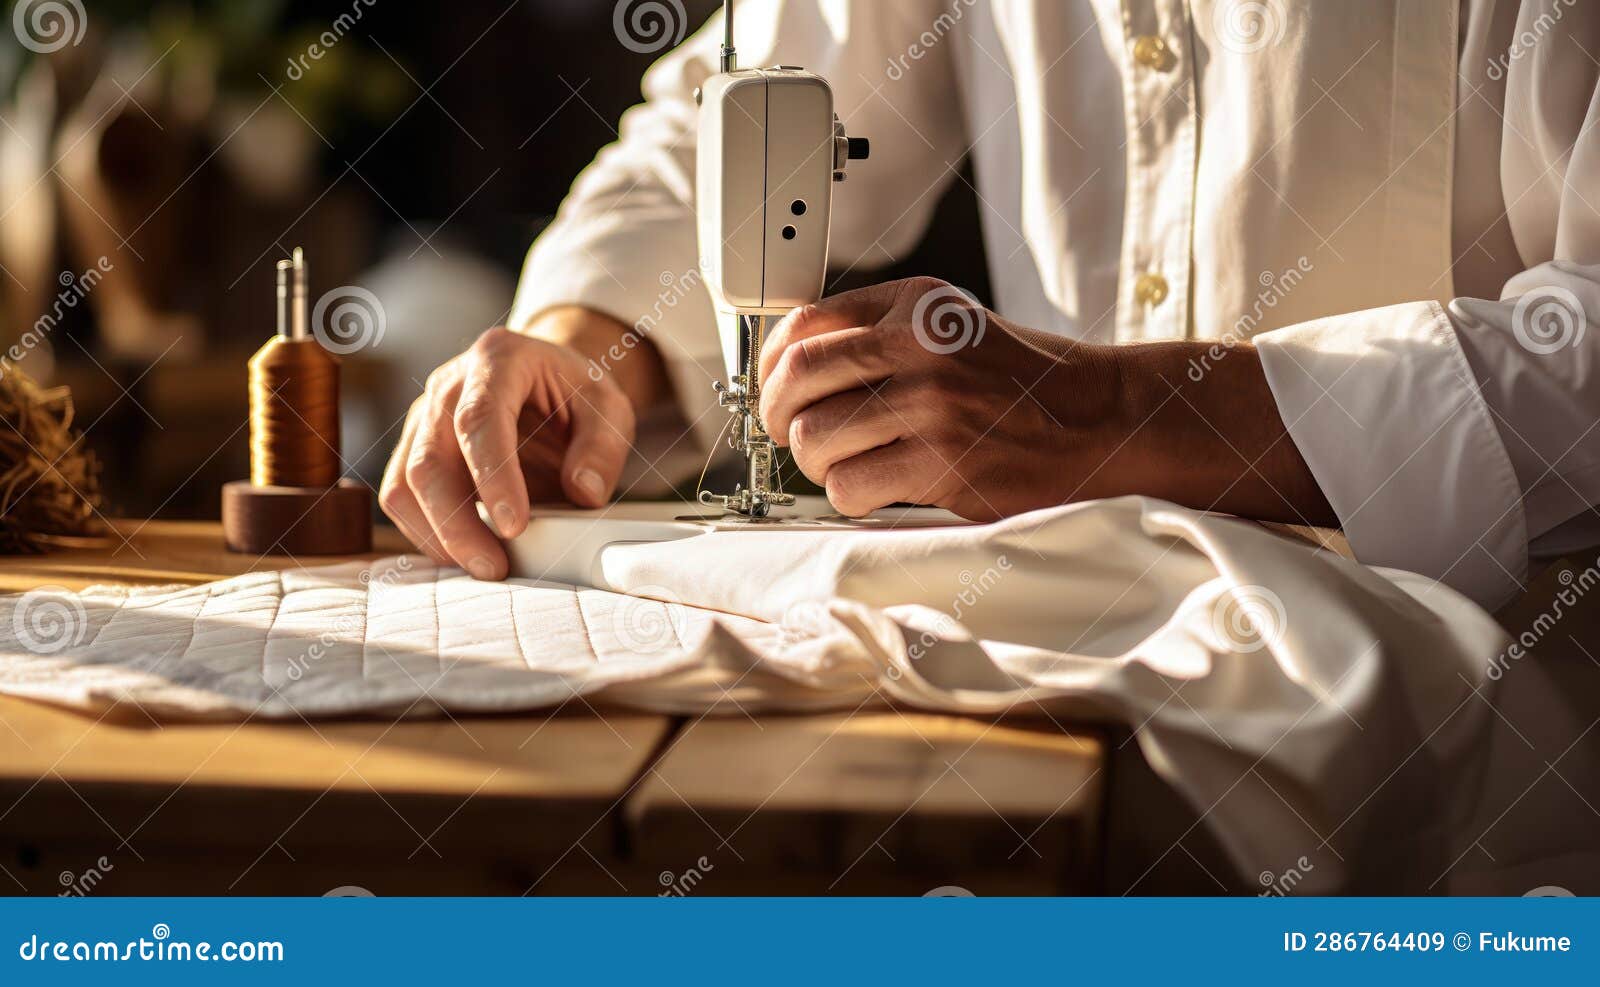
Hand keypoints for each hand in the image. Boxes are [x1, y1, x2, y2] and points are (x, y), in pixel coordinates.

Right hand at [380, 307, 666, 578]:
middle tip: (496, 566)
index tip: (514, 526)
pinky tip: (463, 553)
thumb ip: (602, 447)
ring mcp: (424, 417)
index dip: (492, 476)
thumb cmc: (575, 393)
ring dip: (437, 535)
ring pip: (404, 483)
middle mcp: (448, 385)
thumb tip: (583, 492)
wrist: (548, 380)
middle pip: (430, 458)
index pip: (479, 419)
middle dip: (458, 522)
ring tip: (484, 566)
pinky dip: (426, 533)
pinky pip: (400, 496)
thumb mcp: (609, 408)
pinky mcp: (414, 449)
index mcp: (498, 359)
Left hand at [758, 277, 1123, 519]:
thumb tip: (789, 367)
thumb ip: (879, 333)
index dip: (769, 364)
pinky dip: (849, 495)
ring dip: (816, 463)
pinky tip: (875, 488)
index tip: (771, 389)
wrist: (1098, 420)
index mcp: (916, 305)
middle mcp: (921, 347)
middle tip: (789, 434)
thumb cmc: (1017, 381)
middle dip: (777, 417)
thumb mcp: (950, 326)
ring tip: (844, 463)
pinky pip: (851, 487)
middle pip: (797, 380)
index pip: (806, 324)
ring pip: (815, 439)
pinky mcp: (943, 465)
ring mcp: (933, 407)